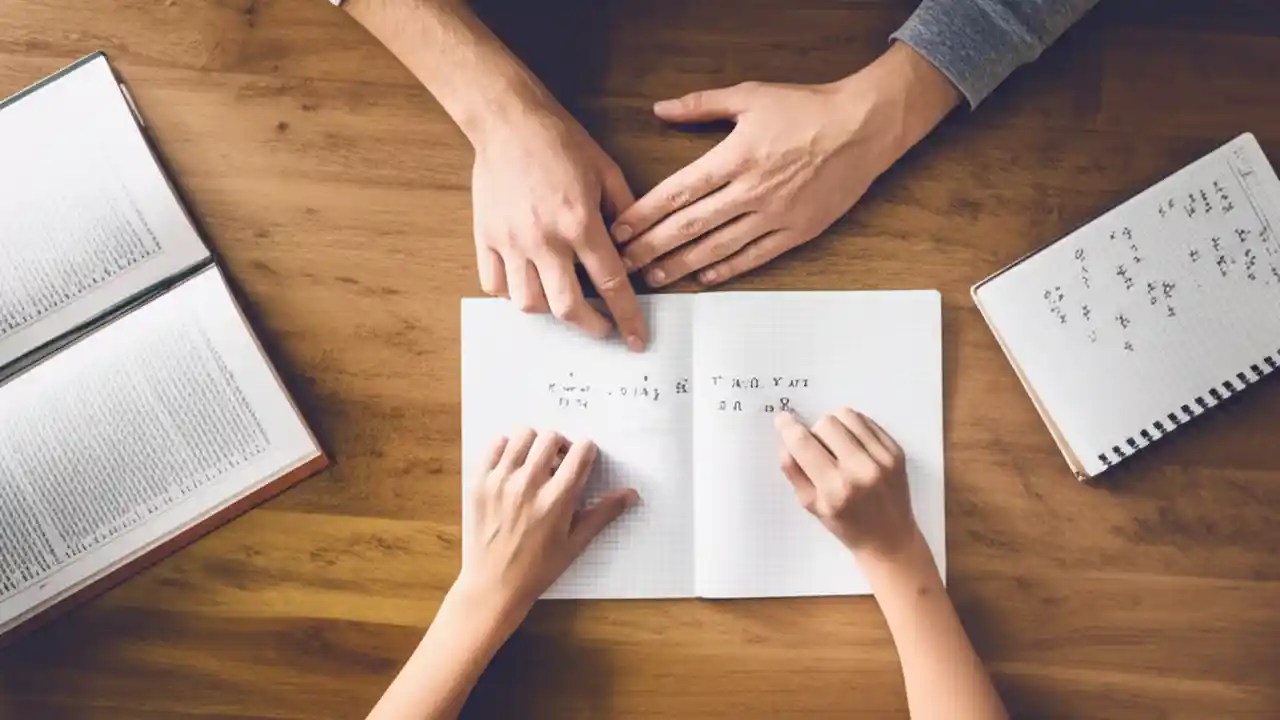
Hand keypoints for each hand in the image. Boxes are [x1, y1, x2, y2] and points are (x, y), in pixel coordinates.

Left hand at [459, 429, 638, 610]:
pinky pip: (495, 445)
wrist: (494, 585)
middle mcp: (529, 485)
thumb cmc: (538, 568)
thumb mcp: (576, 542)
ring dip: (535, 444)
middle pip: (552, 437)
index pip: (581, 452)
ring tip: (535, 462)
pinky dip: (507, 448)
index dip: (587, 451)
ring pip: (524, 435)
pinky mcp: (480, 482)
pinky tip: (513, 466)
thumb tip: (631, 494)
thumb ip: (603, 513)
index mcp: (557, 500)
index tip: (583, 460)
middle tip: (559, 462)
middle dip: (562, 445)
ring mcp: (501, 481)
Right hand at [472, 110, 647, 350]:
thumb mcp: (607, 171)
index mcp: (580, 223)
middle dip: (591, 327)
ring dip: (550, 312)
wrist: (508, 120)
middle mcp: (545, 239)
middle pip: (568, 307)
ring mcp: (511, 241)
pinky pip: (495, 285)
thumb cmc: (561, 142)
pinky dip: (512, 294)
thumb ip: (625, 213)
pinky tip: (527, 284)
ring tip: (563, 302)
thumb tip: (635, 250)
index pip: (611, 284)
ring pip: (529, 303)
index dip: (627, 318)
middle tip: (602, 330)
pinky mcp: (485, 237)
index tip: (636, 340)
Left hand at [612, 43, 959, 287]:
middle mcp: (750, 190)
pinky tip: (704, 277)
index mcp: (734, 156)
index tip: (619, 230)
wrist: (863, 127)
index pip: (677, 192)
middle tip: (624, 265)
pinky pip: (755, 257)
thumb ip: (701, 105)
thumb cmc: (807, 108)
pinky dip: (727, 269)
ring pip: (718, 247)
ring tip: (655, 278)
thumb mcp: (750, 95)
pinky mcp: (797, 231)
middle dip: (652, 248)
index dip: (645, 214)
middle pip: (689, 226)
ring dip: (682, 265)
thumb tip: (660, 109)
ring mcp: (774, 214)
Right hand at [774, 408, 915, 559]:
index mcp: (834, 489)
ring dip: (836, 425)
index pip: (803, 444)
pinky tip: (854, 446)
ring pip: (848, 415)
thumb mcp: (812, 505)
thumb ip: (794, 472)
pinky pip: (868, 421)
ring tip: (837, 445)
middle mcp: (860, 470)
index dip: (789, 428)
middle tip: (819, 449)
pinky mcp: (897, 451)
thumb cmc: (847, 525)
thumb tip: (786, 442)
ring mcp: (882, 459)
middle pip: (826, 423)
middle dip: (816, 432)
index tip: (783, 419)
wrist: (890, 538)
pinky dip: (855, 428)